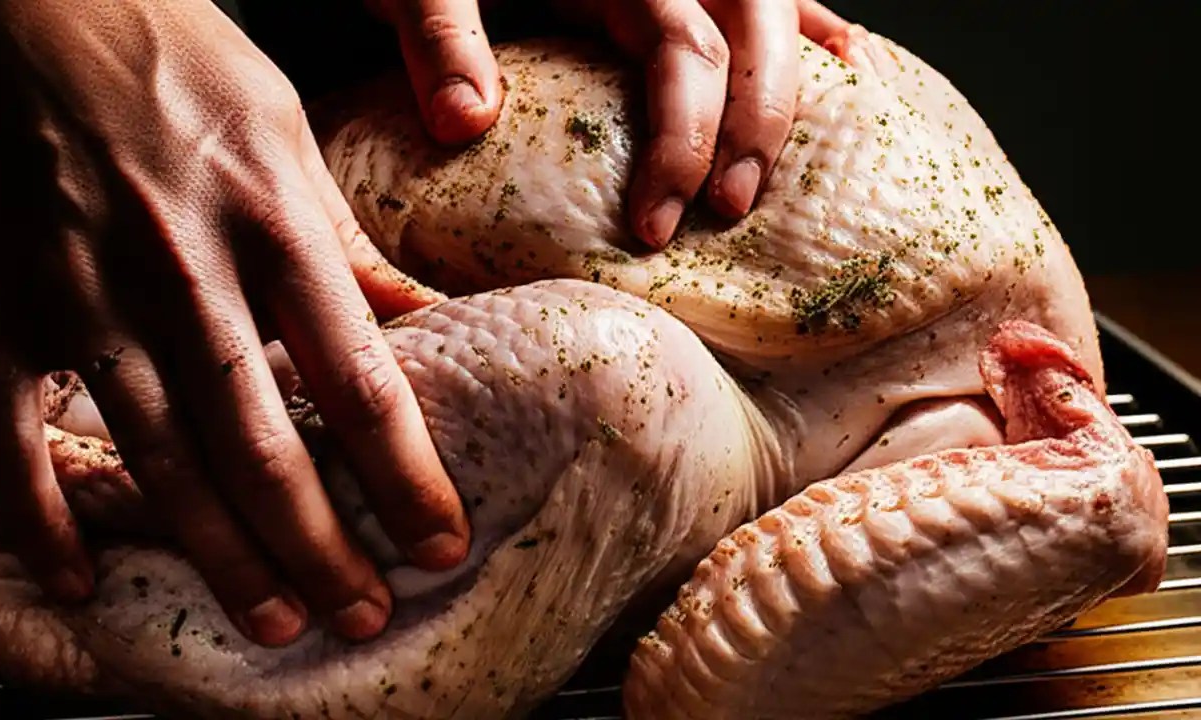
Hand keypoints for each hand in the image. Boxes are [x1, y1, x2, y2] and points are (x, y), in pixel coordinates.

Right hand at [0, 0, 468, 646]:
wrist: (26, 0)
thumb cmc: (171, 58)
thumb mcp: (287, 131)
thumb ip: (345, 240)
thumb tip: (416, 321)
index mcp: (271, 221)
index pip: (358, 380)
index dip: (404, 475)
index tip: (439, 539)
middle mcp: (183, 267)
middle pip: (264, 442)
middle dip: (321, 546)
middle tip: (362, 614)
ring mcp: (82, 294)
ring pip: (161, 456)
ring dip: (221, 553)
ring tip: (271, 620)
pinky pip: (17, 434)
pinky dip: (45, 515)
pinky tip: (84, 576)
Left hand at [370, 0, 853, 247]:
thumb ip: (439, 35)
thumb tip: (465, 122)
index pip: (680, 47)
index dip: (682, 140)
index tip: (655, 227)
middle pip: (752, 26)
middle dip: (753, 127)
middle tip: (729, 211)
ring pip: (774, 8)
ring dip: (787, 88)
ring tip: (785, 162)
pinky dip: (808, 25)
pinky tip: (848, 59)